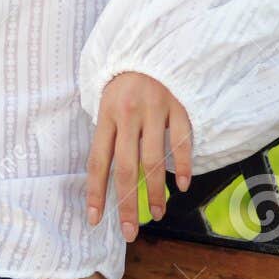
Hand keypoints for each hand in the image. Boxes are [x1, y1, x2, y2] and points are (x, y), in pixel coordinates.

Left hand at [85, 71, 192, 240]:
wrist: (149, 47)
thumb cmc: (124, 83)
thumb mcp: (107, 104)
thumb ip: (109, 137)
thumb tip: (107, 179)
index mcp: (106, 115)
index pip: (98, 162)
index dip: (96, 193)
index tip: (96, 219)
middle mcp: (128, 114)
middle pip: (126, 167)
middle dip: (127, 203)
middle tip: (130, 231)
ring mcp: (155, 109)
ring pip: (154, 158)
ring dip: (156, 191)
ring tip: (157, 213)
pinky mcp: (178, 105)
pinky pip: (182, 140)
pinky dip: (183, 164)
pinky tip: (182, 185)